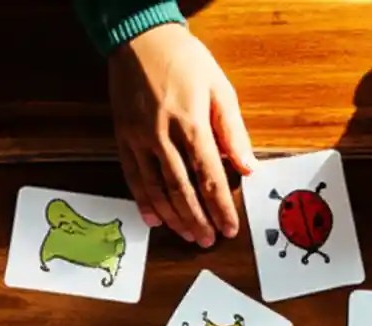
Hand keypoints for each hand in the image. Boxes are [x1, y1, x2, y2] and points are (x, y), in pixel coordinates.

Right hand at [109, 24, 255, 246]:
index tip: (230, 228)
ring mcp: (139, 138)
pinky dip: (143, 201)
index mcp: (192, 124)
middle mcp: (163, 136)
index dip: (220, 207)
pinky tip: (154, 220)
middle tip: (208, 241)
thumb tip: (248, 167)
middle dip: (197, 220)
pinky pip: (132, 176)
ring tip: (187, 235)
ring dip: (173, 217)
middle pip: (182, 190)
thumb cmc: (186, 60)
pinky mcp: (123, 137)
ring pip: (156, 188)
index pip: (210, 177)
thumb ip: (233, 131)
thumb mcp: (220, 88)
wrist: (139, 37)